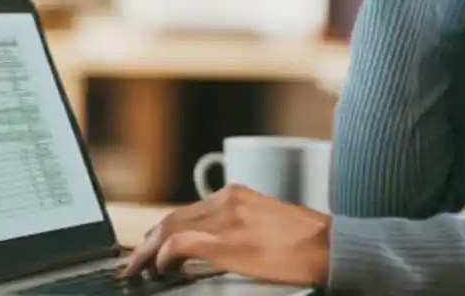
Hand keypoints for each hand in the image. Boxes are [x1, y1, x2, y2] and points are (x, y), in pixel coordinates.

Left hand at [117, 185, 330, 286]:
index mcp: (237, 195)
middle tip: (134, 262)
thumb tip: (215, 245)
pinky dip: (163, 255)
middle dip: (148, 242)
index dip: (162, 231)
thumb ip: (239, 225)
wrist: (330, 246)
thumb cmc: (307, 241)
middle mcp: (228, 201)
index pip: (186, 212)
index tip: (150, 248)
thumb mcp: (267, 221)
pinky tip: (159, 268)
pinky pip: (182, 244)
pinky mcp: (228, 243)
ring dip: (148, 250)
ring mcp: (227, 220)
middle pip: (172, 218)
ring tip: (138, 268)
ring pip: (170, 228)